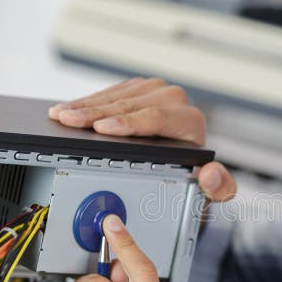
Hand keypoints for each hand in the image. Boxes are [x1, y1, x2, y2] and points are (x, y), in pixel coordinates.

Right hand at [49, 77, 235, 201]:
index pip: (155, 117)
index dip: (127, 123)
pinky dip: (88, 102)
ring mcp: (155, 91)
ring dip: (86, 105)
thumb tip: (211, 174)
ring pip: (116, 96)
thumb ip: (220, 188)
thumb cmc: (196, 178)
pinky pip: (110, 92)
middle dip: (94, 113)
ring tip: (61, 114)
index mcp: (191, 121)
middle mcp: (175, 100)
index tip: (102, 128)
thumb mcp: (212, 191)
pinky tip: (69, 109)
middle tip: (67, 119)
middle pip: (129, 105)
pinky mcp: (139, 89)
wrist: (187, 163)